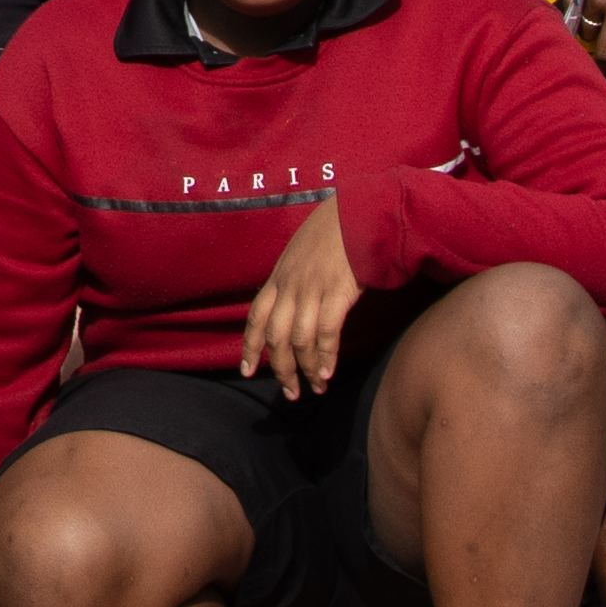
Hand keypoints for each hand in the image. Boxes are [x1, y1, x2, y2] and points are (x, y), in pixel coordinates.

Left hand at [238, 196, 364, 395]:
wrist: (358, 213)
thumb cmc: (333, 233)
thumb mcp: (300, 254)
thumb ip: (292, 279)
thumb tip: (289, 306)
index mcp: (278, 278)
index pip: (255, 317)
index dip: (250, 347)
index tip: (247, 371)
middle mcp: (290, 286)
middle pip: (275, 337)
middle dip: (281, 370)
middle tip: (291, 393)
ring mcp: (312, 289)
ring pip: (299, 341)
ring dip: (307, 370)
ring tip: (316, 388)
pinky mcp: (336, 292)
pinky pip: (325, 332)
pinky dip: (326, 356)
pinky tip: (329, 372)